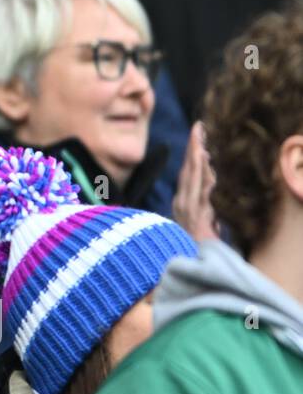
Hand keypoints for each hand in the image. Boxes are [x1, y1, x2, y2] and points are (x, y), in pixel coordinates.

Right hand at [173, 121, 217, 241]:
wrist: (195, 265)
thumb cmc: (199, 247)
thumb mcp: (204, 222)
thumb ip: (205, 203)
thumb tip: (211, 181)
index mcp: (182, 203)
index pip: (187, 173)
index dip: (192, 154)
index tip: (198, 136)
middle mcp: (182, 202)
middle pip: (188, 170)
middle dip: (193, 147)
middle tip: (198, 127)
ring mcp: (187, 207)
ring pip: (192, 176)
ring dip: (196, 156)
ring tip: (200, 138)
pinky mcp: (194, 213)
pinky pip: (199, 188)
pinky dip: (200, 173)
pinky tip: (203, 160)